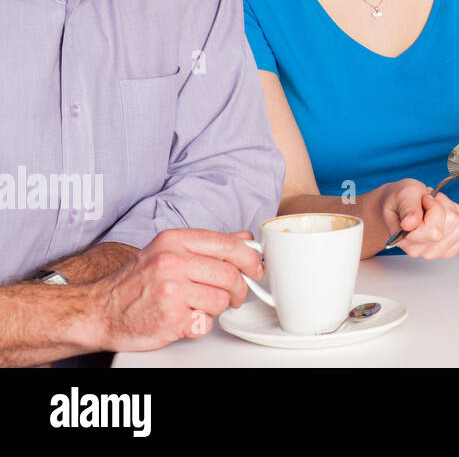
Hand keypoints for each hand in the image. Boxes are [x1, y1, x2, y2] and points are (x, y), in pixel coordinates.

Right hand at [92, 228, 263, 351]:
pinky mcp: (171, 318)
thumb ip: (207, 245)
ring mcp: (171, 290)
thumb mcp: (167, 252)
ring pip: (222, 300)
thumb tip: (244, 237)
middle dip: (240, 289)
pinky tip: (183, 319)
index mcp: (174, 241)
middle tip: (235, 295)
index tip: (255, 268)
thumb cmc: (133, 284)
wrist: (98, 312)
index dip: (250, 258)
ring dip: (217, 308)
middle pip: (231, 274)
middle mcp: (172, 262)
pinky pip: (206, 323)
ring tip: (198, 306)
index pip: (229, 244)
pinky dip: (200, 324)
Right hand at [379, 179, 458, 259]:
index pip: (435, 230)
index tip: (424, 199)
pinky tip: (444, 213)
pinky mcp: (452, 247)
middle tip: (428, 201)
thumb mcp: (402, 195)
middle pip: (452, 223)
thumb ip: (407, 208)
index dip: (434, 206)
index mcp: (407, 240)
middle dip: (443, 204)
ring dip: (452, 208)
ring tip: (435, 206)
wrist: (400, 206)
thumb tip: (409, 224)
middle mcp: (422, 251)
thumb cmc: (400, 200)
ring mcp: (439, 252)